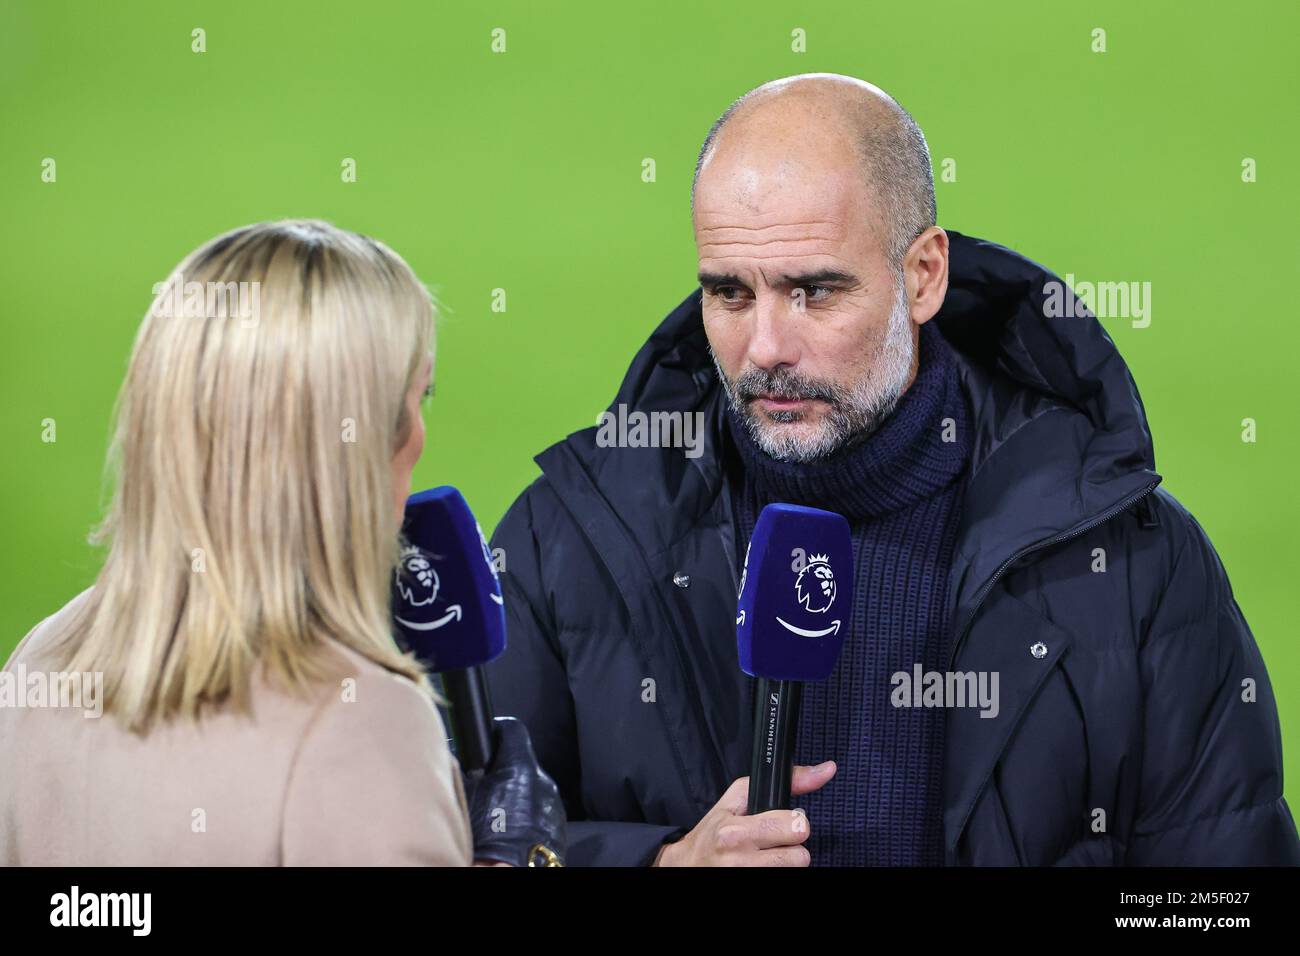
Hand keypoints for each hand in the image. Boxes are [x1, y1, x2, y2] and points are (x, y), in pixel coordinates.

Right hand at [463, 717, 566, 866]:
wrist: (509, 872)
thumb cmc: (485, 838)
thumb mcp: (464, 796)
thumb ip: (463, 769)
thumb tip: (454, 755)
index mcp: (520, 766)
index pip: (511, 728)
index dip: (495, 731)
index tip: (486, 738)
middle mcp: (542, 780)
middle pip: (520, 760)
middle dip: (502, 768)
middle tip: (481, 783)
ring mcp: (553, 804)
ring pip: (529, 787)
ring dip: (513, 792)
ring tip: (493, 810)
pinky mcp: (557, 825)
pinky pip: (538, 810)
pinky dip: (524, 813)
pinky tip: (507, 826)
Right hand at [653, 761, 834, 866]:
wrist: (686, 866)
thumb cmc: (713, 832)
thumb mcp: (737, 800)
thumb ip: (783, 784)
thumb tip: (825, 769)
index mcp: (737, 831)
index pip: (795, 827)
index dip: (794, 823)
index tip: (784, 823)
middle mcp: (741, 860)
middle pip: (800, 856)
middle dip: (792, 846)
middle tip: (775, 842)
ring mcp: (745, 877)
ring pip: (794, 870)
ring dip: (785, 863)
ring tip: (766, 856)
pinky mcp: (750, 889)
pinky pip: (783, 879)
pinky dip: (777, 872)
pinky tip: (761, 866)